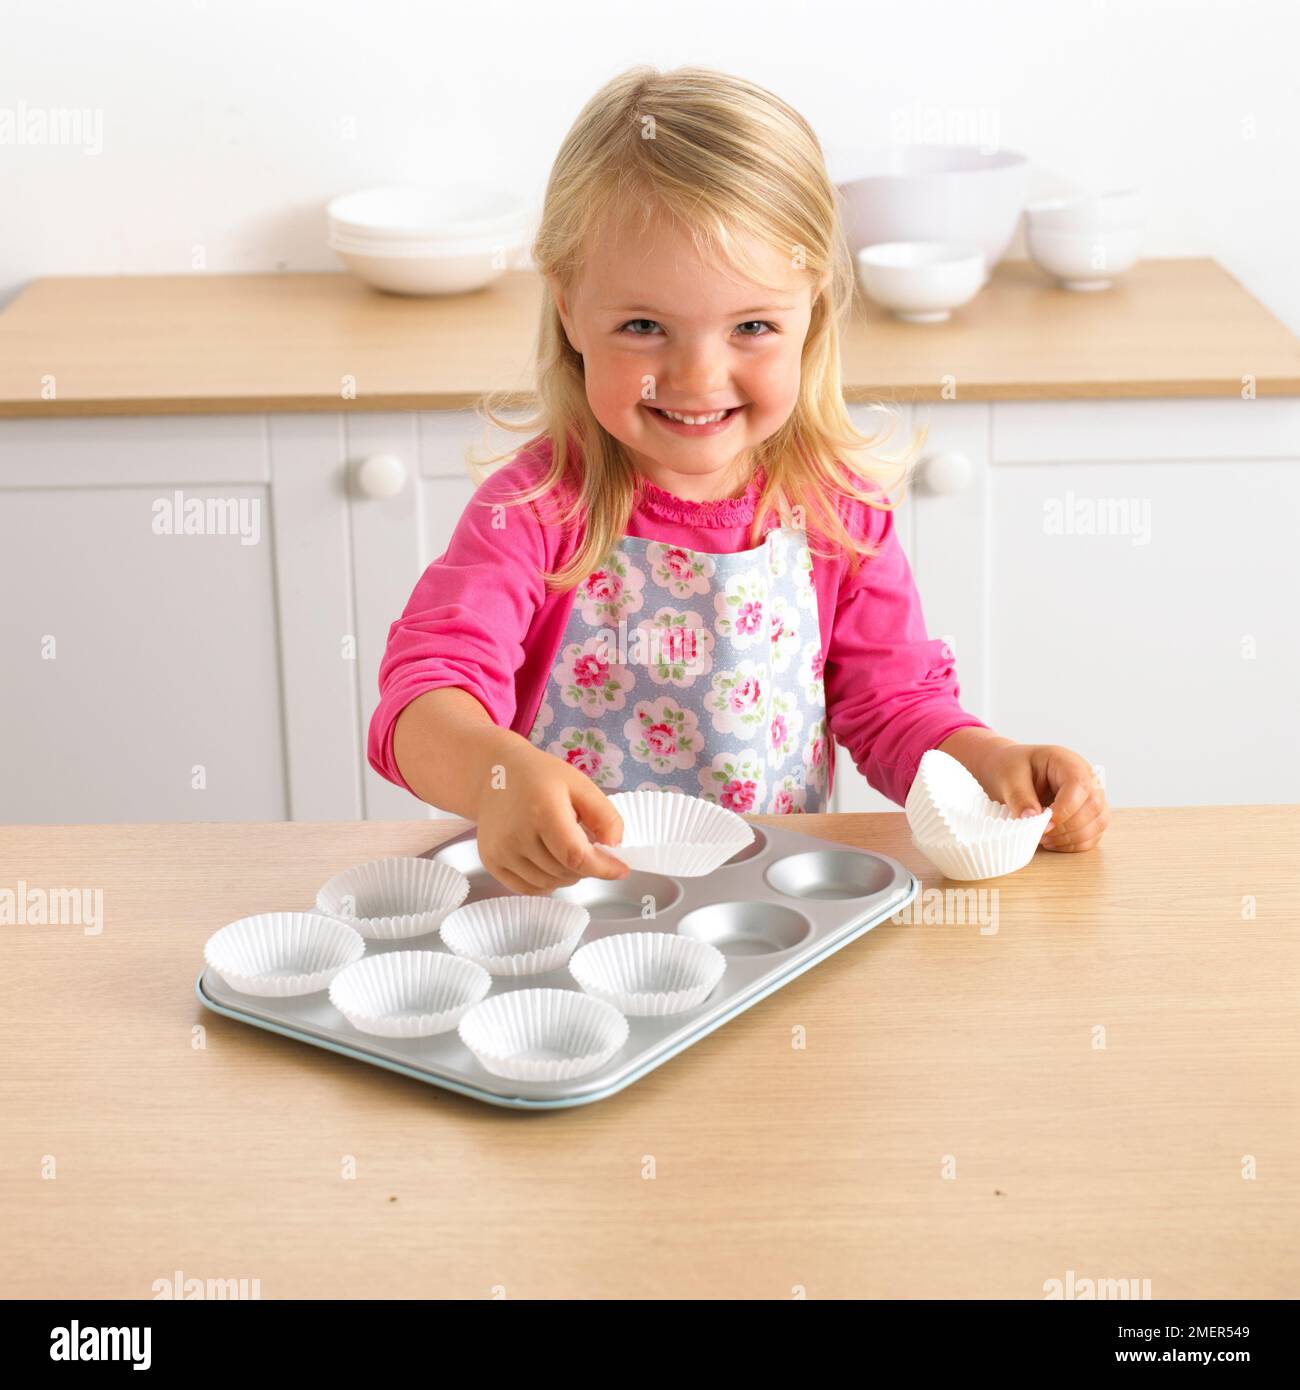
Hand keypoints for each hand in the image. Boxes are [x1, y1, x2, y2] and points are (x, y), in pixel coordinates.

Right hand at [475, 742, 630, 894]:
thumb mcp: (580, 785)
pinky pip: (527, 888)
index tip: (620, 869)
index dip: (602, 868)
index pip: (576, 856)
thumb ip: (604, 816)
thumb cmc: (541, 778)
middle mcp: (516, 835)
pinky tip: (549, 862)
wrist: (496, 775)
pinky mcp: (490, 861)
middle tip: (587, 846)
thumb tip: (614, 848)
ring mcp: (500, 851)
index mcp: (542, 811)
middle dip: (586, 867)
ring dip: (567, 875)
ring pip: (548, 884)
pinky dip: (546, 883)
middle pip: (565, 872)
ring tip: (565, 850)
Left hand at [938, 731, 1108, 852]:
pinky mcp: (1089, 815)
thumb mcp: (1009, 778)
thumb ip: (1020, 797)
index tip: (1044, 824)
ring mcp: (1091, 797)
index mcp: (1067, 762)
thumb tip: (1032, 818)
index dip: (1065, 809)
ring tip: (1043, 839)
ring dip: (1071, 838)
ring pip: (1098, 823)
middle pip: (1093, 806)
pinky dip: (1075, 844)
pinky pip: (1093, 835)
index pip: (1079, 785)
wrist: (1010, 772)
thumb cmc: (1012, 769)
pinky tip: (1053, 842)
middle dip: (1067, 827)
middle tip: (1040, 834)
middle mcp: (1086, 778)